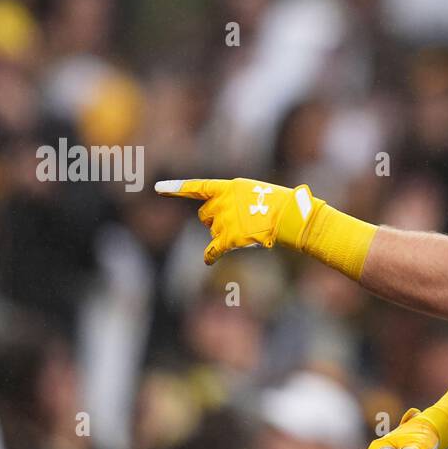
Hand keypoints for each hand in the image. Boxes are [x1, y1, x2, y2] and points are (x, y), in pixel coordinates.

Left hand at [155, 177, 315, 264]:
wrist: (290, 217)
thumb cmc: (282, 205)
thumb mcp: (258, 193)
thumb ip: (237, 200)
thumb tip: (224, 217)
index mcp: (228, 187)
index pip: (197, 187)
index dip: (176, 188)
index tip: (157, 188)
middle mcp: (221, 203)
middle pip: (205, 215)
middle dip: (214, 220)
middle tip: (234, 223)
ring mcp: (224, 221)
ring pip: (213, 232)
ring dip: (224, 234)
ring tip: (247, 233)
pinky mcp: (229, 238)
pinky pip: (213, 250)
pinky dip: (211, 256)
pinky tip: (209, 261)